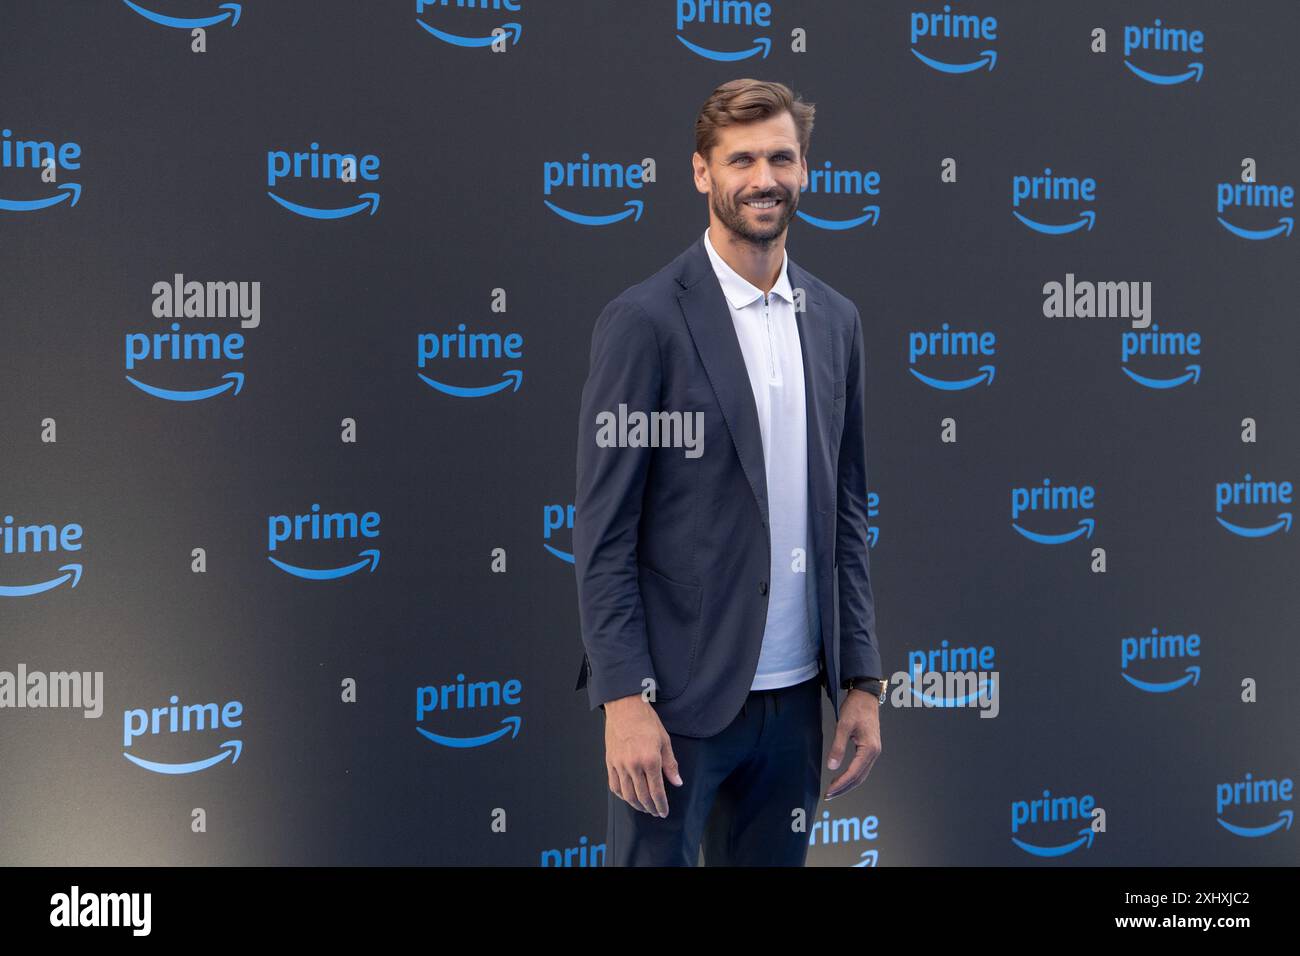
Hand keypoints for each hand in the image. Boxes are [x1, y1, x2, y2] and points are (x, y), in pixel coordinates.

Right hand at [604, 695, 682, 816]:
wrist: (625, 707)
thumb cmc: (646, 721)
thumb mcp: (664, 741)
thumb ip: (670, 765)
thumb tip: (677, 782)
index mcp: (650, 760)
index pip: (657, 791)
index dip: (661, 805)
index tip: (664, 812)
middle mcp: (633, 765)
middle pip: (642, 796)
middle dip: (651, 808)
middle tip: (656, 812)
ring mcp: (619, 764)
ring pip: (627, 794)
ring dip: (637, 804)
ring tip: (644, 807)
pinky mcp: (610, 762)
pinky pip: (614, 785)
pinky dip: (622, 795)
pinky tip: (628, 797)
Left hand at [824, 689, 881, 799]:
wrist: (866, 696)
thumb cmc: (856, 708)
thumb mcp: (843, 726)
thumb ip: (838, 746)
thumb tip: (832, 766)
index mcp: (869, 748)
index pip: (854, 772)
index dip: (841, 784)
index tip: (829, 791)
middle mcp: (874, 752)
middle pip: (859, 777)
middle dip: (844, 788)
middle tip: (828, 795)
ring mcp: (873, 751)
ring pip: (861, 774)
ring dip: (848, 784)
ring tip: (833, 790)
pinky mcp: (870, 749)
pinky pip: (862, 767)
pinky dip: (852, 776)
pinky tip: (842, 778)